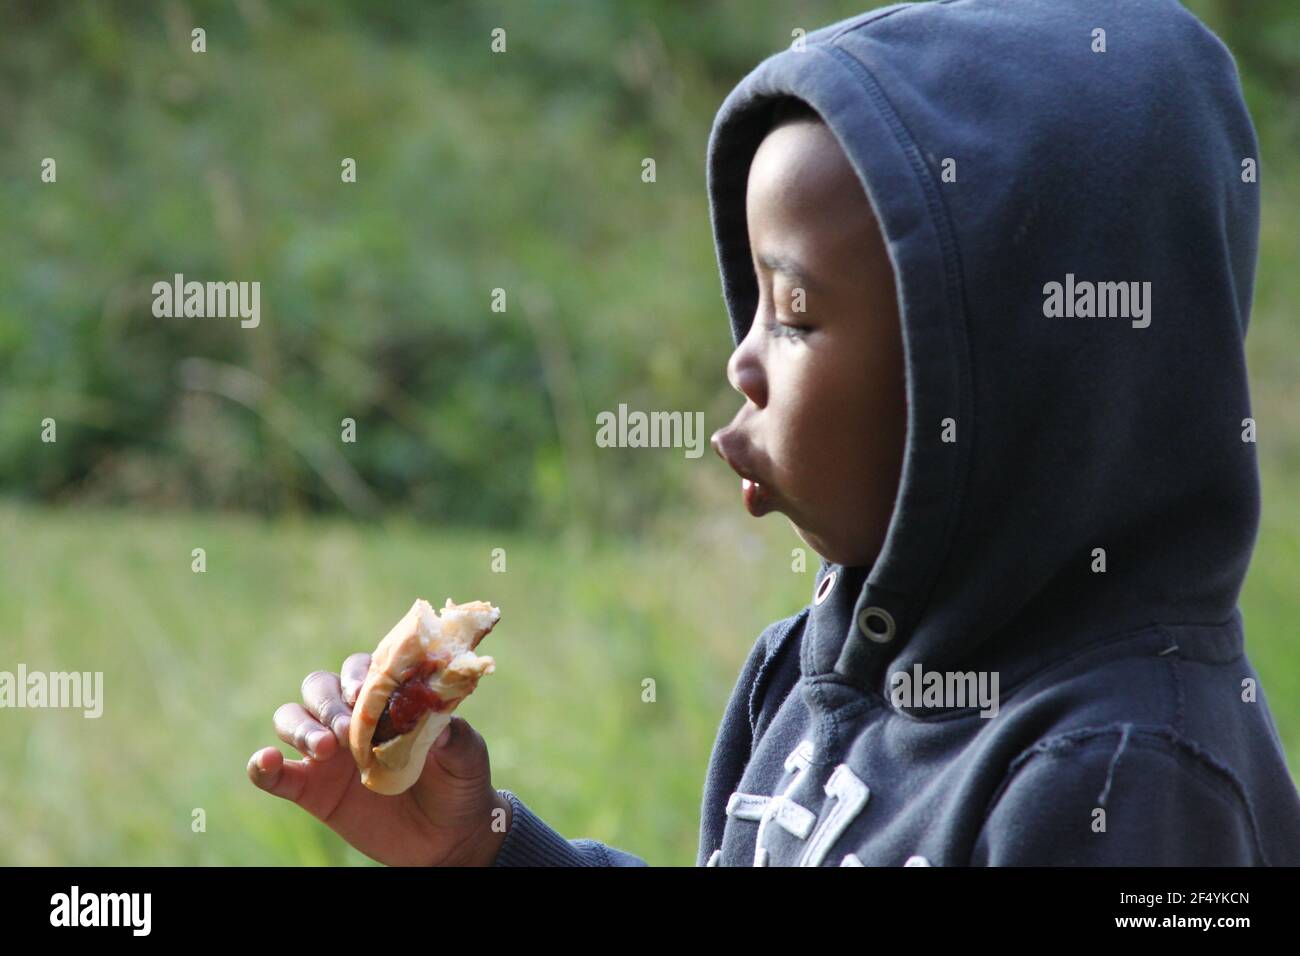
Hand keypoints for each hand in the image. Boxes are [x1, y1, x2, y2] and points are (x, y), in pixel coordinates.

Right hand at [247, 653, 511, 865]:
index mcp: (386, 699)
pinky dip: (263, 765)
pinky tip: (266, 762)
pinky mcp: (311, 789)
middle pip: (320, 687)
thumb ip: (456, 735)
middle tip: (345, 729)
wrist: (449, 837)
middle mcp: (350, 717)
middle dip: (327, 701)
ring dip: (299, 727)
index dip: (359, 674)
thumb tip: (442, 721)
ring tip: (323, 749)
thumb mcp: (467, 756)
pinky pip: (275, 773)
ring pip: (291, 718)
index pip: (363, 669)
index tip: (366, 692)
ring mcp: (326, 752)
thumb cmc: (460, 782)